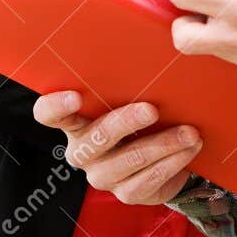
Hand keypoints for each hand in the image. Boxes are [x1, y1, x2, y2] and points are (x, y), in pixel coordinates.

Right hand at [32, 92, 201, 204]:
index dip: (55, 107)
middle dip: (125, 122)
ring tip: (189, 132)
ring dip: (163, 144)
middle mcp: (82, 150)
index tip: (75, 97)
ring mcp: (102, 175)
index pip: (47, 114)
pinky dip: (172, 162)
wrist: (164, 156)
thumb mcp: (130, 96)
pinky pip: (148, 180)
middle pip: (95, 138)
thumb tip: (150, 43)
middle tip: (152, 109)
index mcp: (75, 121)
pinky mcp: (126, 193)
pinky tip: (189, 149)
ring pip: (129, 160)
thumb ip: (126, 80)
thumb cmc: (141, 114)